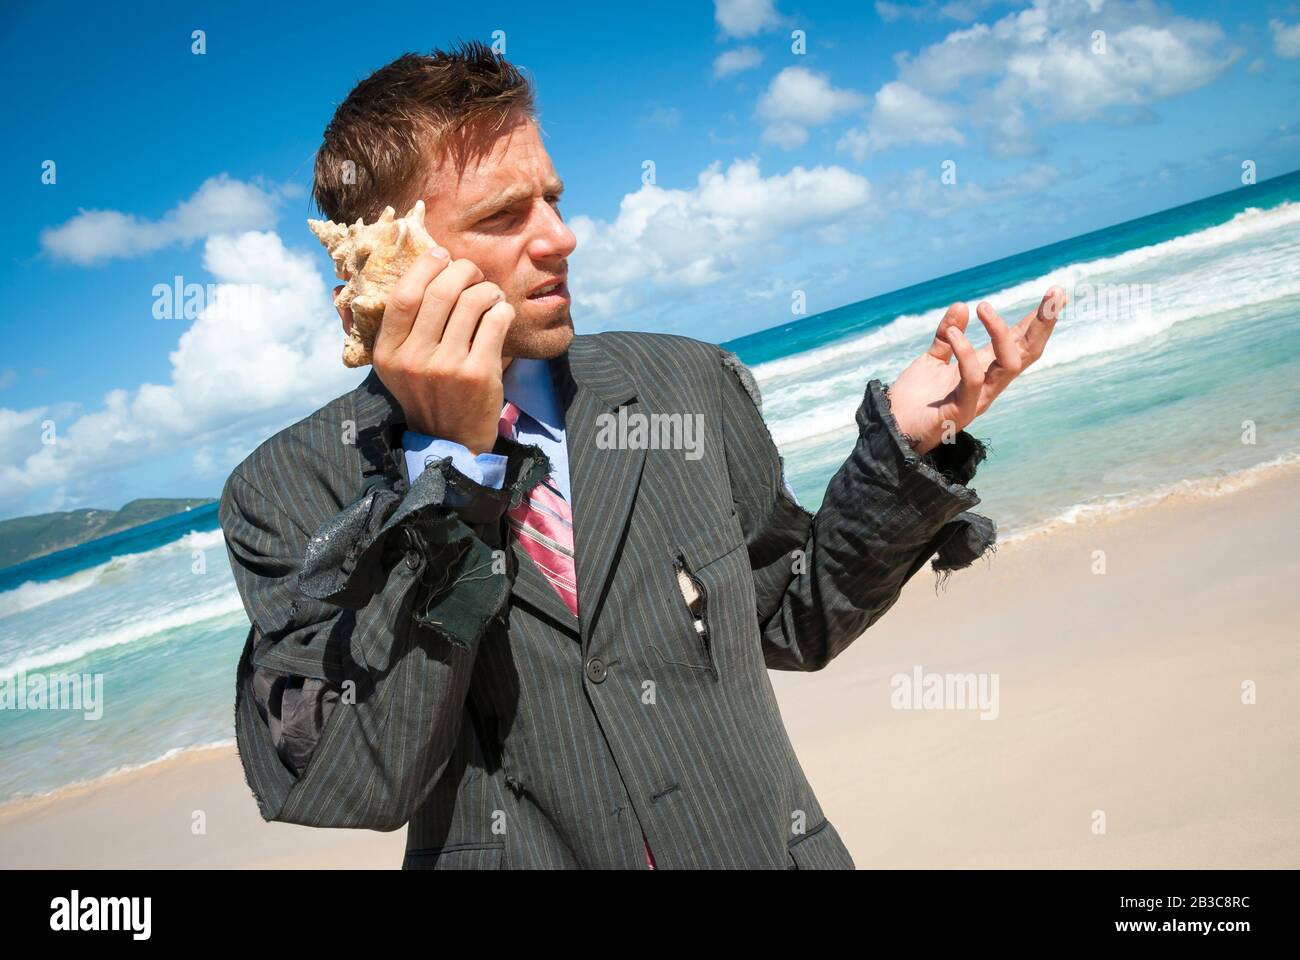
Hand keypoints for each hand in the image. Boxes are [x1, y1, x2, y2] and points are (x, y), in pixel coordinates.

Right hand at [335, 247, 514, 455]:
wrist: (451, 440)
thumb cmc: (425, 391)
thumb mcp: (393, 365)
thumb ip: (387, 326)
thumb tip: (346, 283)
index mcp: (388, 352)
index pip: (404, 295)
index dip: (426, 266)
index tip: (441, 254)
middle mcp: (414, 358)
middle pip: (442, 292)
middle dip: (463, 270)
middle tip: (472, 272)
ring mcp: (447, 366)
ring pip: (473, 302)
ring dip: (486, 289)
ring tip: (489, 295)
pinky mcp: (478, 373)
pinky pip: (495, 322)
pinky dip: (501, 309)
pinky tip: (500, 314)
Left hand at [887, 286, 1064, 454]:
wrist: (893, 428)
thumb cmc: (915, 399)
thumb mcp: (933, 359)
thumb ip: (947, 335)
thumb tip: (962, 306)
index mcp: (986, 370)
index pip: (1019, 342)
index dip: (1037, 320)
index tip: (1054, 294)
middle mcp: (990, 384)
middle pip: (1028, 353)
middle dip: (1043, 323)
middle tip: (1055, 293)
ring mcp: (979, 398)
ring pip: (1010, 365)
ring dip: (1002, 333)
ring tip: (984, 307)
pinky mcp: (962, 410)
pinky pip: (974, 379)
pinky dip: (965, 354)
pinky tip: (953, 334)